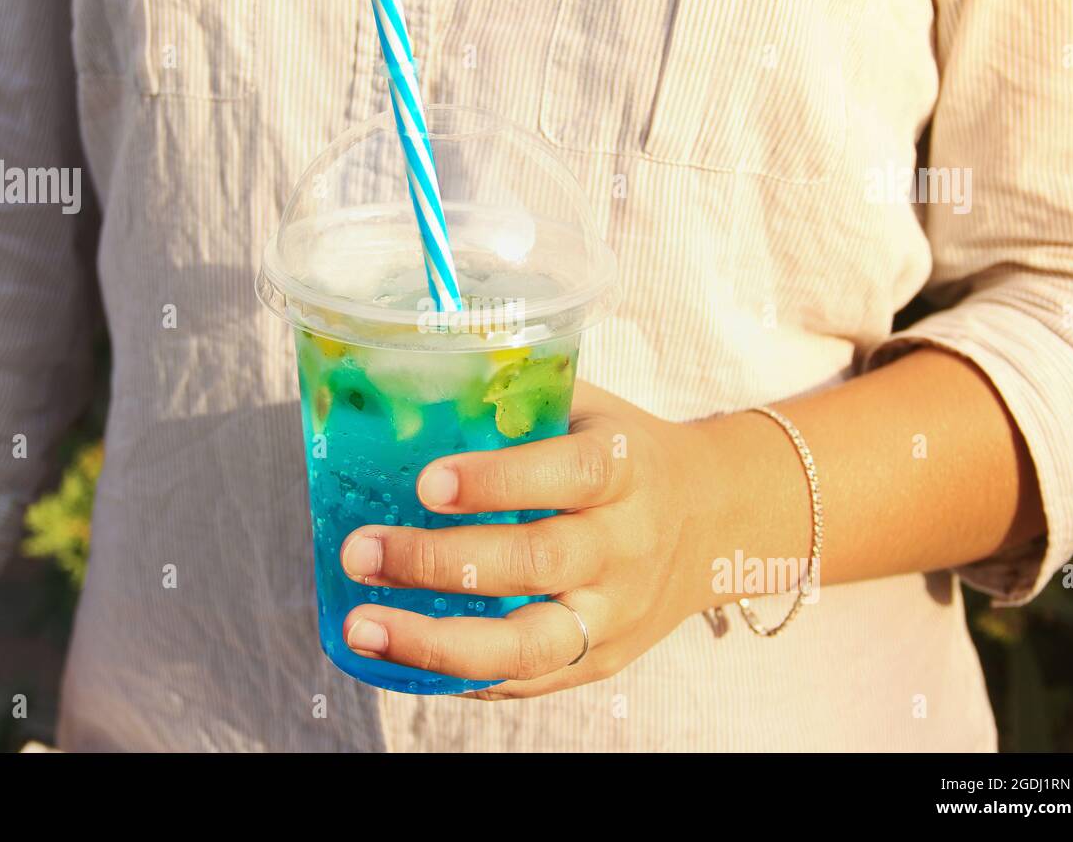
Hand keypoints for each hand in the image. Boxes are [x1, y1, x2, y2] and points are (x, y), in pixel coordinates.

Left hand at [338, 381, 719, 698]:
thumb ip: (515, 403)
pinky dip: (460, 675)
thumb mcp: (586, 409)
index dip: (498, 481)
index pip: (570, 475)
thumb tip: (406, 391)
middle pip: (536, 562)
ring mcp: (616, 612)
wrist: (711, 522)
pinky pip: (528, 680)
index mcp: (626, 469)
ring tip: (364, 626)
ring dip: (437, 642)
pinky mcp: (602, 660)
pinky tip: (400, 658)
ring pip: (530, 643)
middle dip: (439, 562)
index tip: (427, 482)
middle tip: (361, 552)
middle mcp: (626, 545)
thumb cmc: (621, 454)